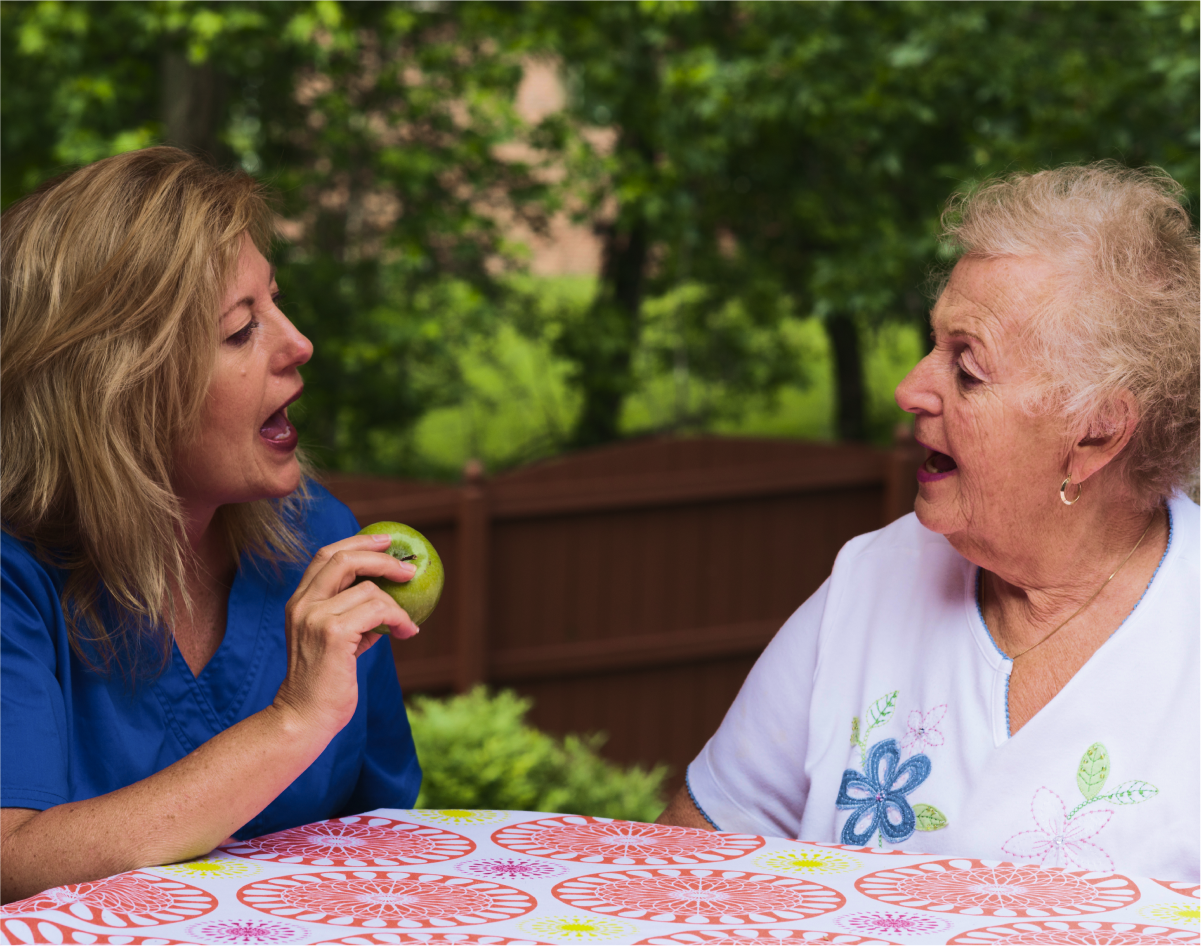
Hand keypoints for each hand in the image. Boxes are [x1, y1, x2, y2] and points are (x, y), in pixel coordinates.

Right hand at [274, 534, 418, 732]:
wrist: (304, 717)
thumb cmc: (324, 683)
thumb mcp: (336, 642)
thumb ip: (354, 617)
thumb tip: (388, 601)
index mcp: (299, 602)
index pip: (325, 556)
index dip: (357, 541)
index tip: (385, 540)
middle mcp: (303, 605)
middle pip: (343, 559)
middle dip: (381, 557)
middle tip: (408, 568)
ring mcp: (315, 618)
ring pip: (369, 589)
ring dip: (397, 605)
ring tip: (407, 625)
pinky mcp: (332, 634)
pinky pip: (378, 611)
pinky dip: (399, 618)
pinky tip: (407, 632)